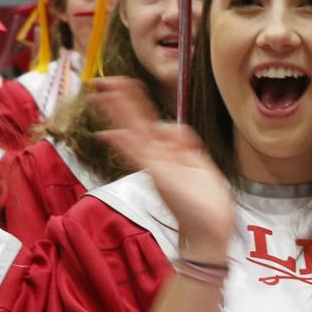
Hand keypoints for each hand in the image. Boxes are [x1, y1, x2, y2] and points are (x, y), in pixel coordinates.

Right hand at [93, 77, 234, 261]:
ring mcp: (156, 165)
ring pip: (133, 132)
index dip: (142, 106)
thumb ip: (188, 146)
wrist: (210, 228)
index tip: (129, 87)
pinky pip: (137, 156)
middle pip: (137, 122)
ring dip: (118, 113)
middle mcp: (159, 156)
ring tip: (101, 94)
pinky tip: (110, 134)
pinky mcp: (157, 175)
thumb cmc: (207, 201)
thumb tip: (177, 128)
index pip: (152, 122)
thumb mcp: (201, 165)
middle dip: (122, 102)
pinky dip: (124, 145)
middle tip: (104, 83)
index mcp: (172, 153)